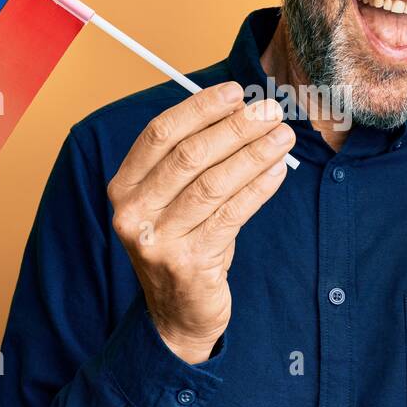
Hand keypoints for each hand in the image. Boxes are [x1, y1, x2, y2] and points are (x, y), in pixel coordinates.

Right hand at [108, 81, 295, 362]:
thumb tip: (240, 108)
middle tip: (271, 111)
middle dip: (235, 128)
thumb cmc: (183, 243)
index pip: (160, 133)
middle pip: (189, 155)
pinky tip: (278, 171)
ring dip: (253, 154)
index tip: (237, 91)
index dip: (200, 108)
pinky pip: (232, 214)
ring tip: (283, 137)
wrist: (177, 314)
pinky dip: (259, 187)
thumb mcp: (172, 201)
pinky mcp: (189, 263)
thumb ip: (192, 159)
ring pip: (213, 183)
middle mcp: (134, 213)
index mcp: (124, 187)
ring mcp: (159, 241)